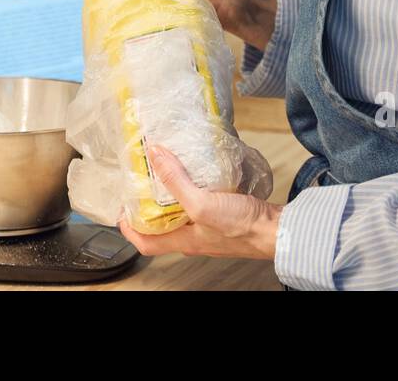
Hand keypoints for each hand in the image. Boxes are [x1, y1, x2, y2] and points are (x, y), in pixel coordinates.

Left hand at [117, 147, 281, 260]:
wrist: (276, 230)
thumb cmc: (241, 227)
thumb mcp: (201, 203)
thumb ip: (176, 181)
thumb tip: (155, 156)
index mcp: (182, 240)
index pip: (144, 241)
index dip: (127, 227)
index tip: (121, 208)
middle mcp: (193, 236)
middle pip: (160, 224)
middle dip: (148, 205)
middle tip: (142, 181)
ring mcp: (208, 227)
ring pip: (180, 212)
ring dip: (170, 194)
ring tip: (166, 171)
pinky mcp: (223, 216)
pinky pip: (200, 203)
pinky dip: (193, 188)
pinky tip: (196, 173)